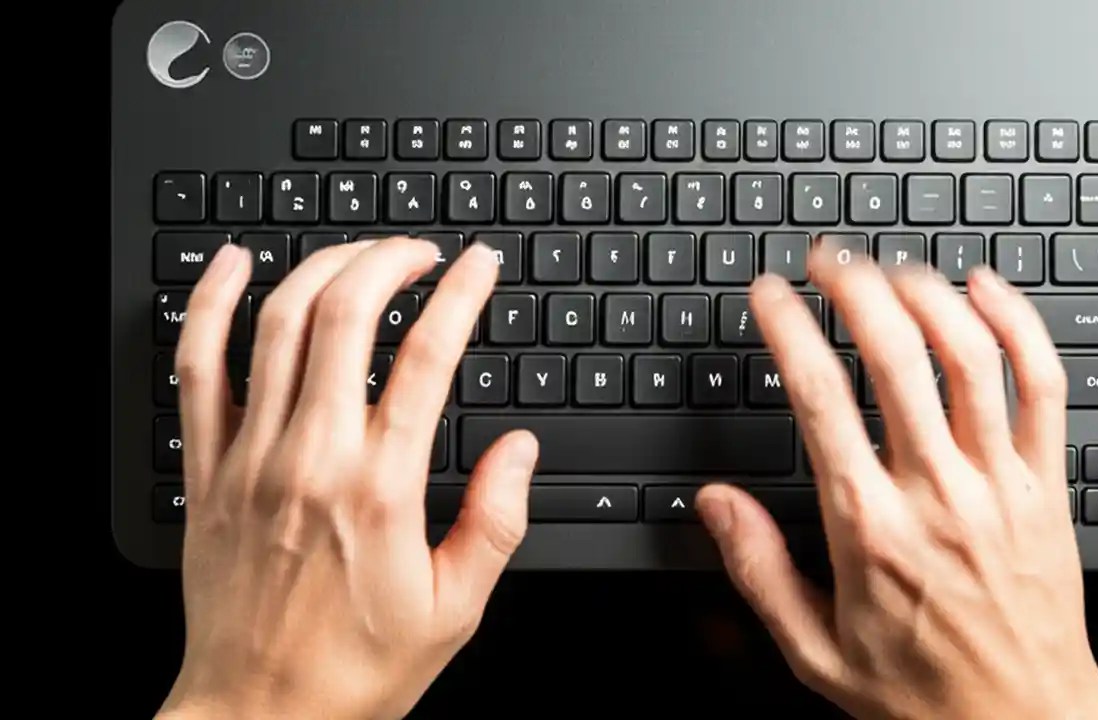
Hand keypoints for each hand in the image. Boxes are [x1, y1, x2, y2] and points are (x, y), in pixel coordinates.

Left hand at [157, 238, 536, 719]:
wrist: (258, 716)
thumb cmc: (354, 670)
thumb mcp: (455, 606)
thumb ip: (495, 519)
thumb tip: (516, 449)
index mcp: (380, 488)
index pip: (429, 356)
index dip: (460, 293)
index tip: (477, 266)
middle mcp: (312, 457)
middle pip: (348, 315)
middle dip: (390, 260)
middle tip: (421, 254)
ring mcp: (250, 457)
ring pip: (278, 324)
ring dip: (322, 268)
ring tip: (358, 254)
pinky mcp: (206, 470)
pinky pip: (197, 367)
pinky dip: (210, 304)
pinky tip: (234, 266)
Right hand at [696, 249, 1097, 719]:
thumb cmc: (922, 693)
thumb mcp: (814, 650)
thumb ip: (758, 570)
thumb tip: (715, 504)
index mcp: (871, 527)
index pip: (820, 398)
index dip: (788, 328)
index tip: (770, 296)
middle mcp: (939, 493)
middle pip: (896, 356)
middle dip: (854, 288)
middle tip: (826, 260)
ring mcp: (1003, 483)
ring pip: (969, 357)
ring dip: (926, 295)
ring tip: (891, 268)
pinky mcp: (1049, 485)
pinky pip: (1043, 384)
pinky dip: (1017, 325)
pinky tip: (985, 291)